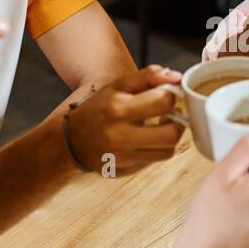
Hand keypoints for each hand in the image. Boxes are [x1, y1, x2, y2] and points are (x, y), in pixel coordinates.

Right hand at [65, 66, 184, 174]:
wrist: (71, 140)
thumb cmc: (98, 108)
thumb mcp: (118, 86)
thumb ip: (148, 76)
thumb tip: (177, 77)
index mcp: (118, 109)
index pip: (164, 102)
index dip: (171, 97)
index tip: (167, 96)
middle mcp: (120, 136)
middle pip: (172, 134)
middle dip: (177, 122)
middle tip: (170, 115)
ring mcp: (122, 157)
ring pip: (168, 151)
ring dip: (168, 138)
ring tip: (159, 127)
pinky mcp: (125, 171)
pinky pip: (154, 161)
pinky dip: (155, 150)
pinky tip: (144, 140)